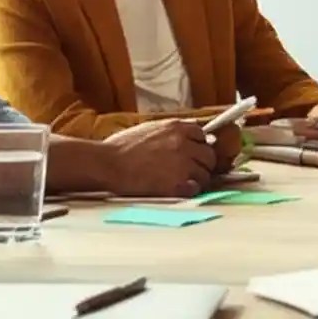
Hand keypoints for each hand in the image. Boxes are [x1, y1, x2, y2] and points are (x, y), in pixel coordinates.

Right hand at [104, 119, 220, 196]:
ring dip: (196, 179)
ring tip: (181, 182)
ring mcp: (182, 164)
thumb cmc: (121, 147)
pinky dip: (189, 191)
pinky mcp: (177, 184)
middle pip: (209, 155)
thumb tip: (189, 136)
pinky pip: (195, 188)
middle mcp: (184, 143)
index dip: (197, 146)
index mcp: (177, 127)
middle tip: (191, 171)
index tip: (192, 153)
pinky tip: (177, 190)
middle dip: (202, 163)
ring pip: (205, 174)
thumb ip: (172, 132)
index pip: (202, 135)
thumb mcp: (150, 128)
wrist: (108, 164)